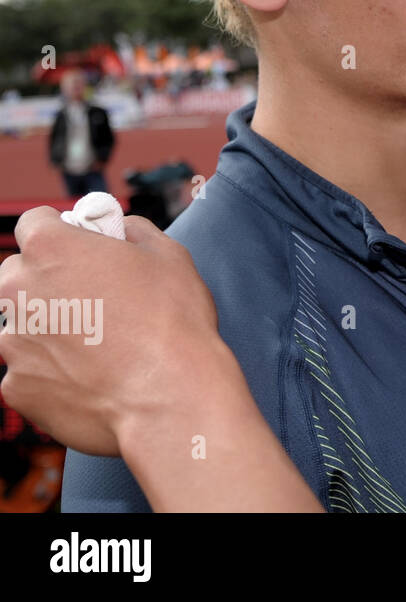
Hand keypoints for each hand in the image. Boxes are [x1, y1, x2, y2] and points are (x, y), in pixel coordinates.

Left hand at [0, 208, 222, 456]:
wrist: (171, 397)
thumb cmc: (175, 321)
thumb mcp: (170, 256)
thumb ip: (134, 232)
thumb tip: (120, 230)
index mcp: (51, 248)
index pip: (35, 223)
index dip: (62, 232)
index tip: (83, 248)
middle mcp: (19, 292)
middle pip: (18, 275)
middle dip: (47, 282)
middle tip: (94, 302)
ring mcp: (13, 343)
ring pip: (23, 328)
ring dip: (50, 331)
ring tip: (99, 350)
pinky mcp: (17, 388)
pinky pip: (28, 374)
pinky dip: (53, 375)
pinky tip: (93, 380)